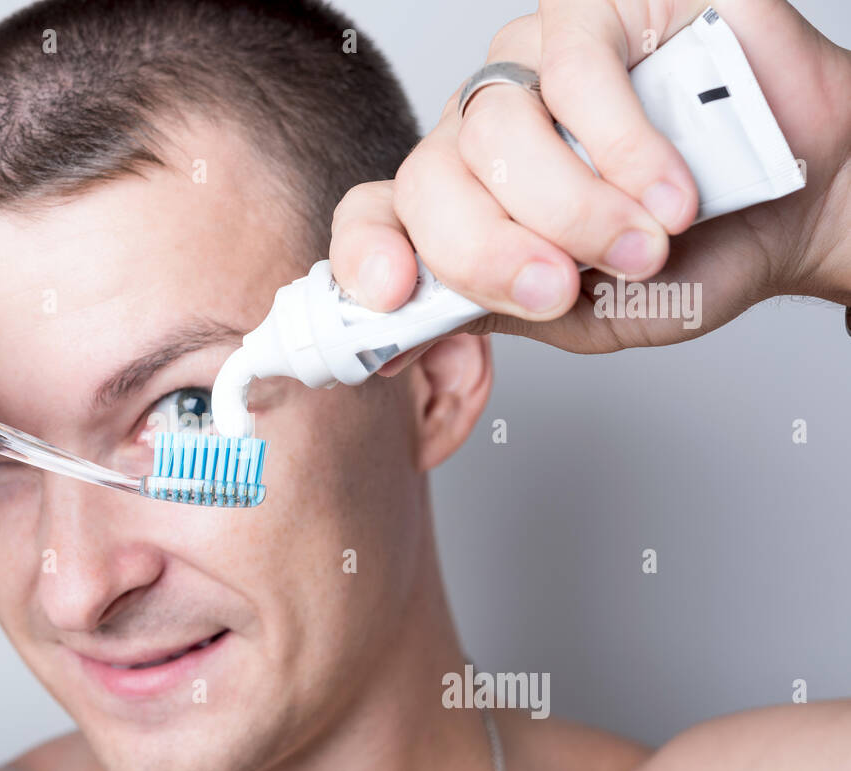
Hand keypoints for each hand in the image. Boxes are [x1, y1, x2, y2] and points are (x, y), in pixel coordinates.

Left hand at [329, 0, 850, 365]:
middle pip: (430, 177)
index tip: (390, 297)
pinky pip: (573, 68)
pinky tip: (671, 189)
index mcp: (466, 198)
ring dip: (571, 207)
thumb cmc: (698, 255)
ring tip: (645, 243)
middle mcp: (487, 125)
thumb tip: (405, 335)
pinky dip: (621, 146)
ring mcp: (537, 61)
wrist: (807, 204)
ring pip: (496, 126)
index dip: (366, 253)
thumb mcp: (585, 316)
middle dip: (489, 251)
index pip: (378, 212)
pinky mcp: (600, 9)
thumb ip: (503, 313)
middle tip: (564, 288)